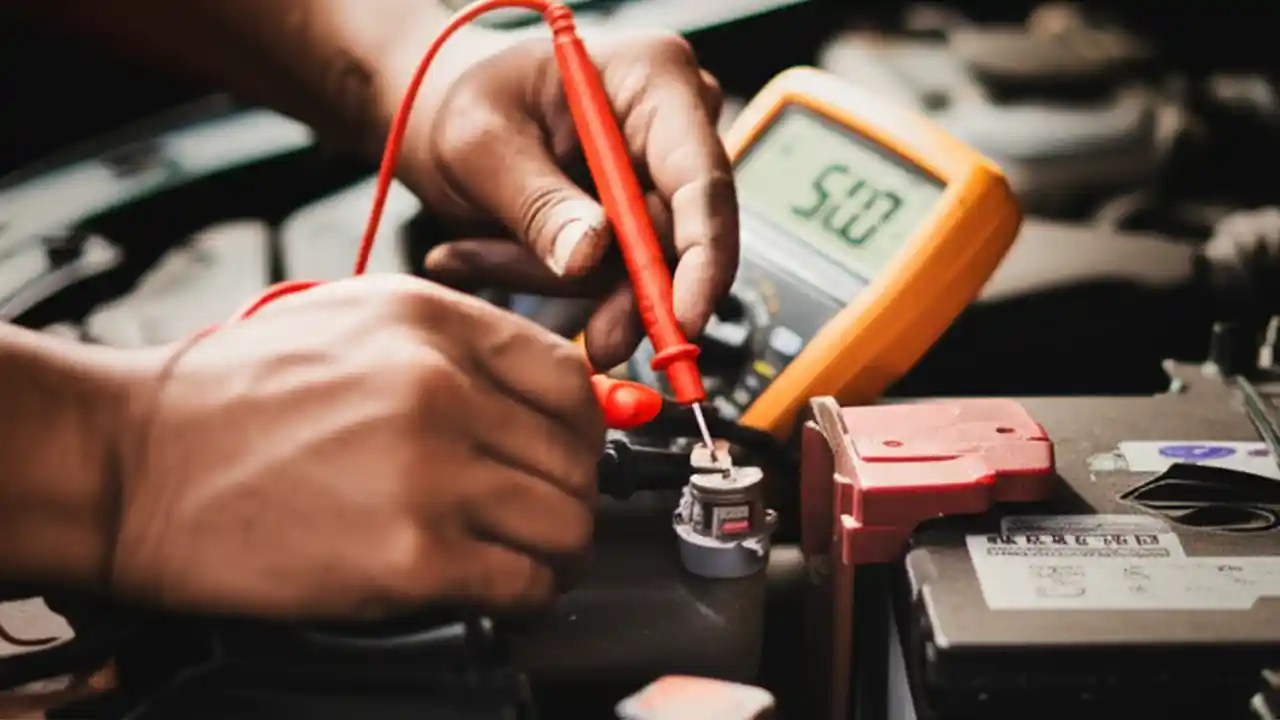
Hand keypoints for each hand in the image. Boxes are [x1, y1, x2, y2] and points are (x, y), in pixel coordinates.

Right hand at [110, 274, 603, 618]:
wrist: (136, 462)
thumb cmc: (235, 395)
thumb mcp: (355, 321)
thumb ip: (457, 347)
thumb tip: (551, 394)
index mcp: (433, 323)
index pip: (569, 379)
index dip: (586, 427)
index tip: (570, 455)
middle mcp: (441, 390)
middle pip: (578, 459)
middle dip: (572, 496)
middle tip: (545, 516)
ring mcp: (429, 475)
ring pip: (567, 525)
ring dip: (559, 552)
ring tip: (526, 558)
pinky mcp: (410, 559)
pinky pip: (524, 584)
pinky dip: (527, 595)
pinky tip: (498, 590)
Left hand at [389, 29, 738, 370]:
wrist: (447, 117)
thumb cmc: (463, 103)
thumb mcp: (480, 144)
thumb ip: (537, 203)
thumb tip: (590, 258)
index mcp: (655, 80)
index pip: (701, 179)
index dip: (704, 257)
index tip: (684, 320)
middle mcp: (675, 128)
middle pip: (682, 237)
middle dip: (624, 293)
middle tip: (588, 338)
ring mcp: (660, 179)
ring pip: (641, 271)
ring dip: (557, 279)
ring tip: (467, 252)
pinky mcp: (638, 224)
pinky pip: (612, 280)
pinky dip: (548, 278)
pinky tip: (483, 251)